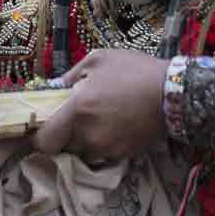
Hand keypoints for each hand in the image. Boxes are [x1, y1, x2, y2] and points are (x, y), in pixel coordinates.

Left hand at [33, 49, 167, 161]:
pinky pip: (105, 154)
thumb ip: (70, 76)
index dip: (40, 137)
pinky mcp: (124, 155)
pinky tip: (118, 126)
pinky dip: (106, 144)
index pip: (44, 141)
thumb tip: (53, 89)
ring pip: (84, 153)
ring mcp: (107, 149)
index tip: (46, 128)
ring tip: (101, 121)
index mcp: (77, 110)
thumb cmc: (134, 70)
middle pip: (64, 148)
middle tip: (78, 118)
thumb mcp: (98, 60)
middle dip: (66, 136)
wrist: (173, 91)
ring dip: (86, 141)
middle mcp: (88, 135)